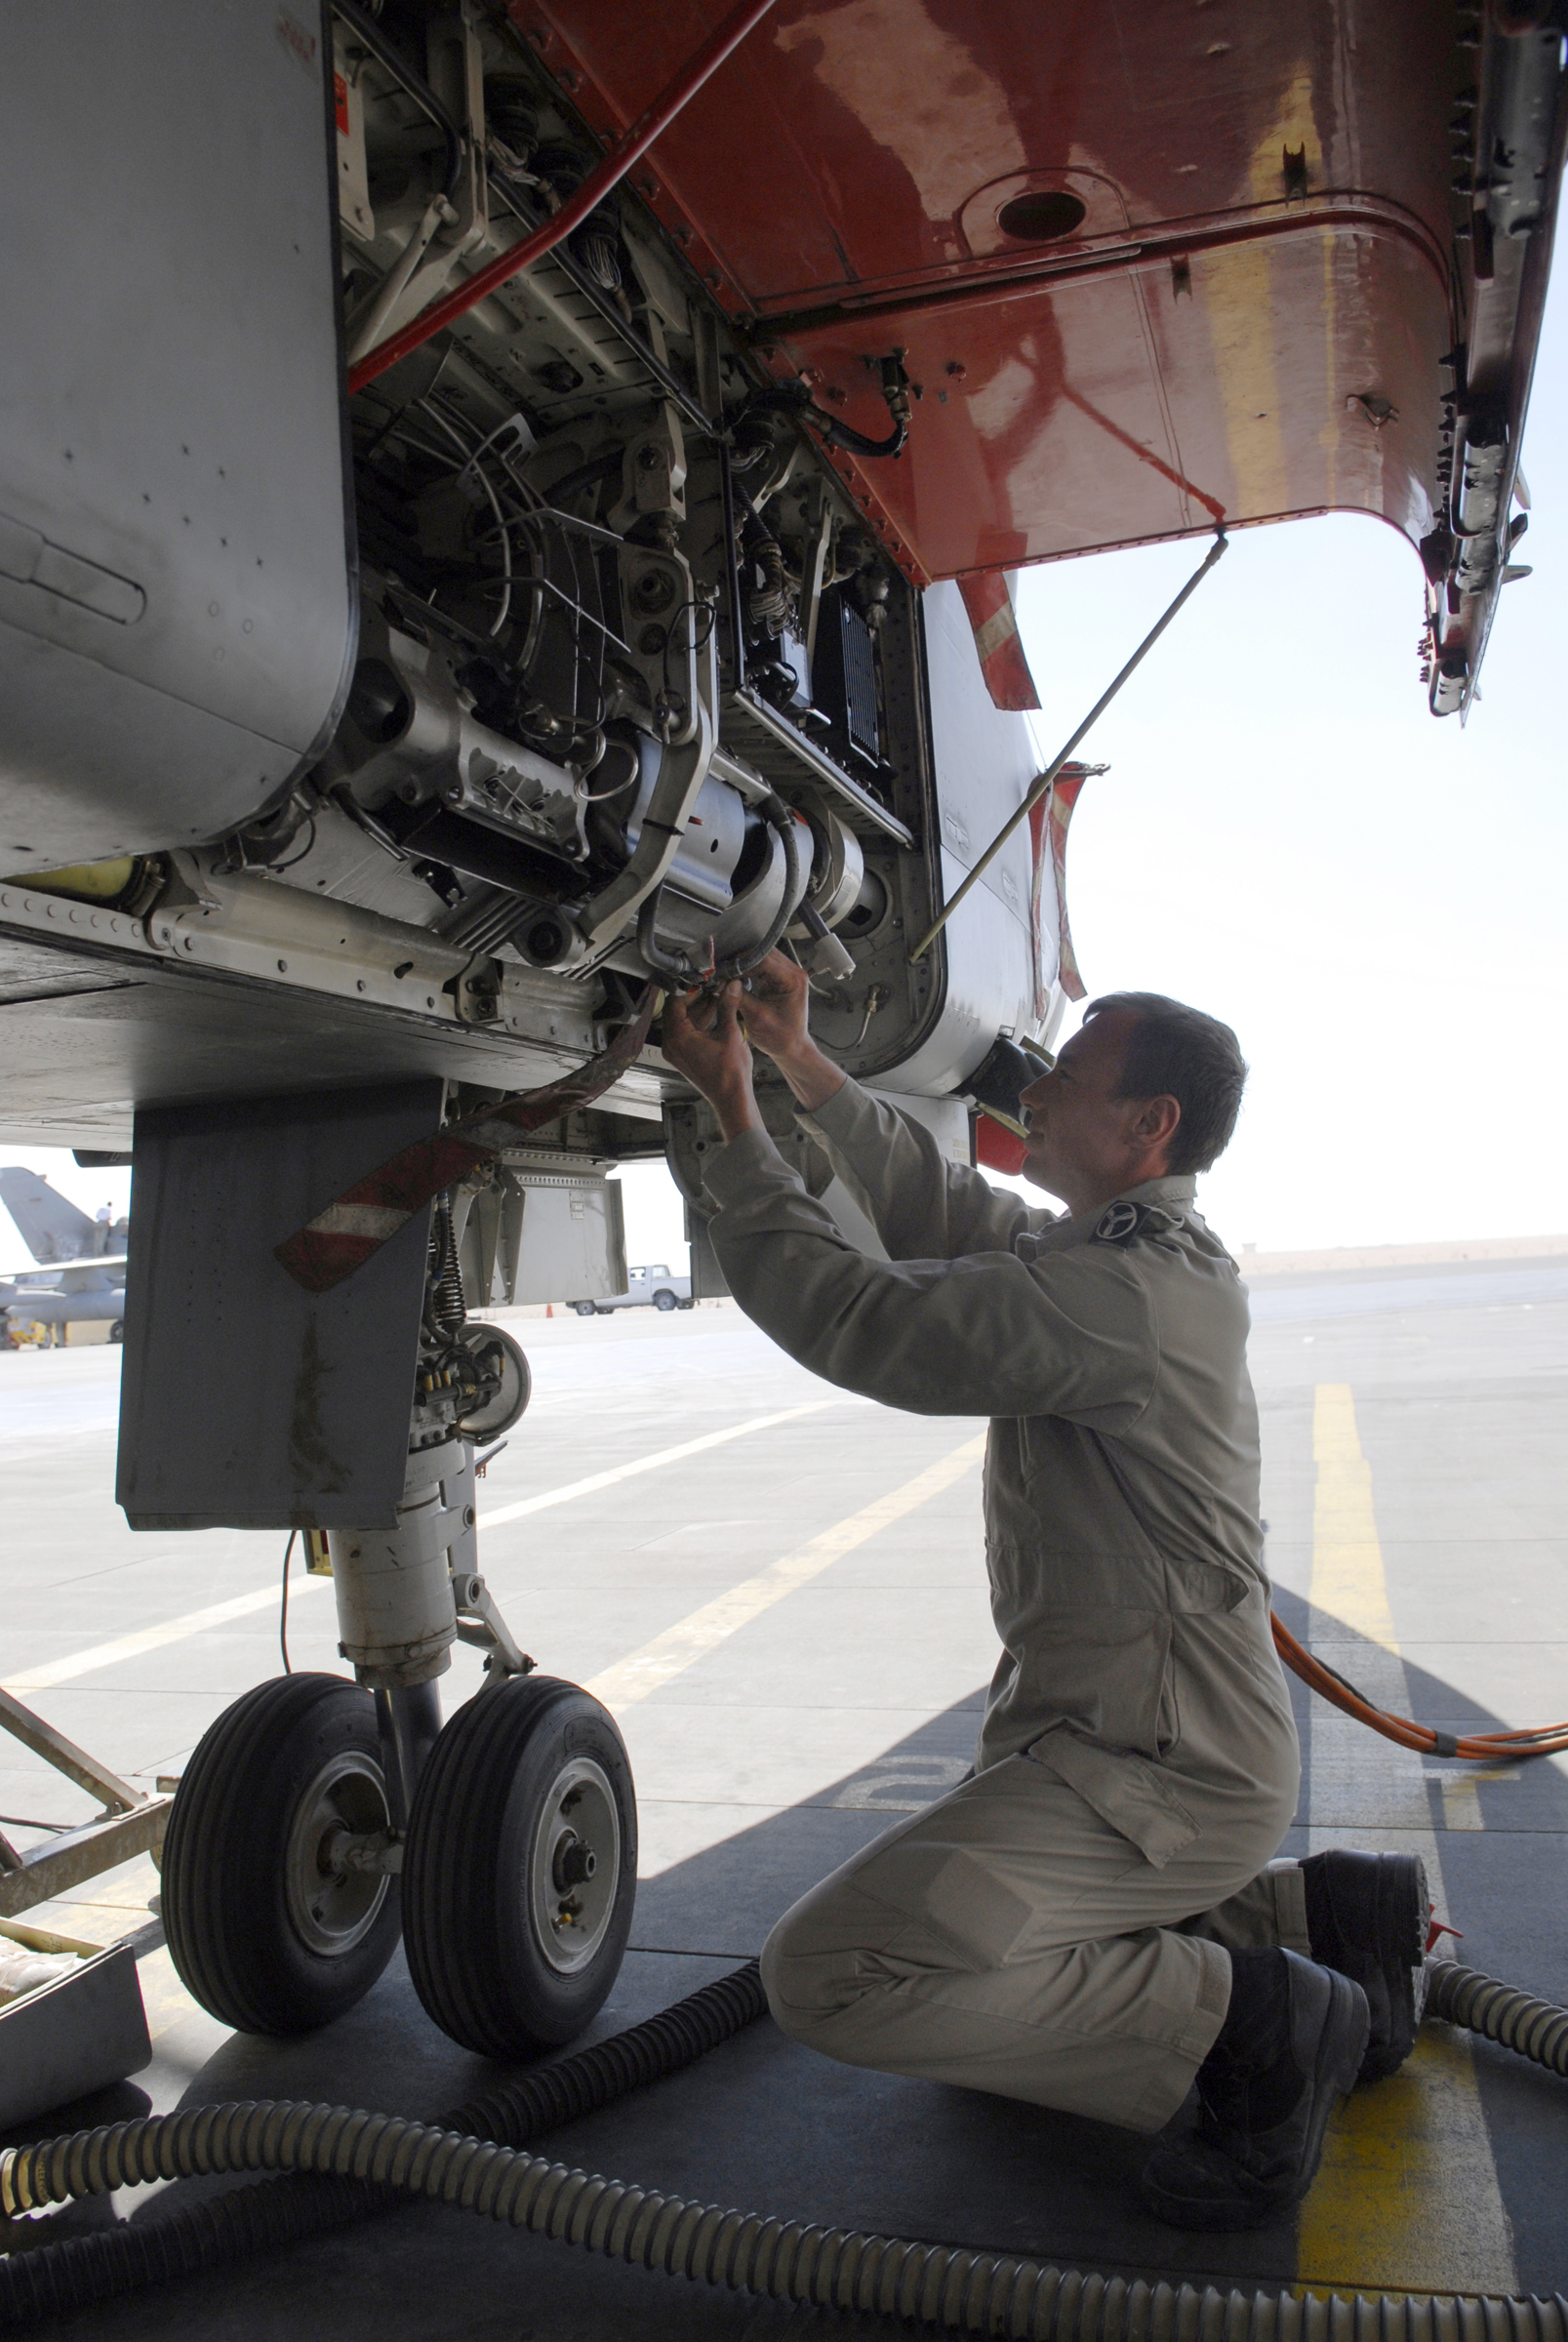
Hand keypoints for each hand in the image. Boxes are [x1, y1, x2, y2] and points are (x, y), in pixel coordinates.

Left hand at [660, 982, 763, 1140]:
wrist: (732, 1099)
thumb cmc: (730, 1073)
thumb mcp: (730, 1033)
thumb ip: (727, 1005)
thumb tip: (731, 984)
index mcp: (677, 1037)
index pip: (676, 1002)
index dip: (691, 988)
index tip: (706, 980)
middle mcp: (671, 1044)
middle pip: (677, 1011)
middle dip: (696, 997)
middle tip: (713, 985)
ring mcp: (676, 1052)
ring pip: (683, 1021)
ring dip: (699, 1008)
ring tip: (719, 995)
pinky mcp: (684, 1056)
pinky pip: (687, 1033)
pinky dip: (699, 1022)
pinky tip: (717, 1011)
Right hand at [734, 950, 845, 1112]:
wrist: (791, 1048)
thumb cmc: (780, 1038)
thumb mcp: (757, 1018)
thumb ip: (741, 997)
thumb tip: (723, 981)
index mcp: (793, 980)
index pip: (764, 960)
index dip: (741, 963)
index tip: (724, 969)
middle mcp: (794, 973)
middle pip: (763, 954)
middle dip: (741, 960)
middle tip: (722, 969)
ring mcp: (787, 974)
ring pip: (761, 957)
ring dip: (743, 963)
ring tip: (726, 972)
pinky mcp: (780, 978)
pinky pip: (761, 965)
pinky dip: (747, 968)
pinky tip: (734, 975)